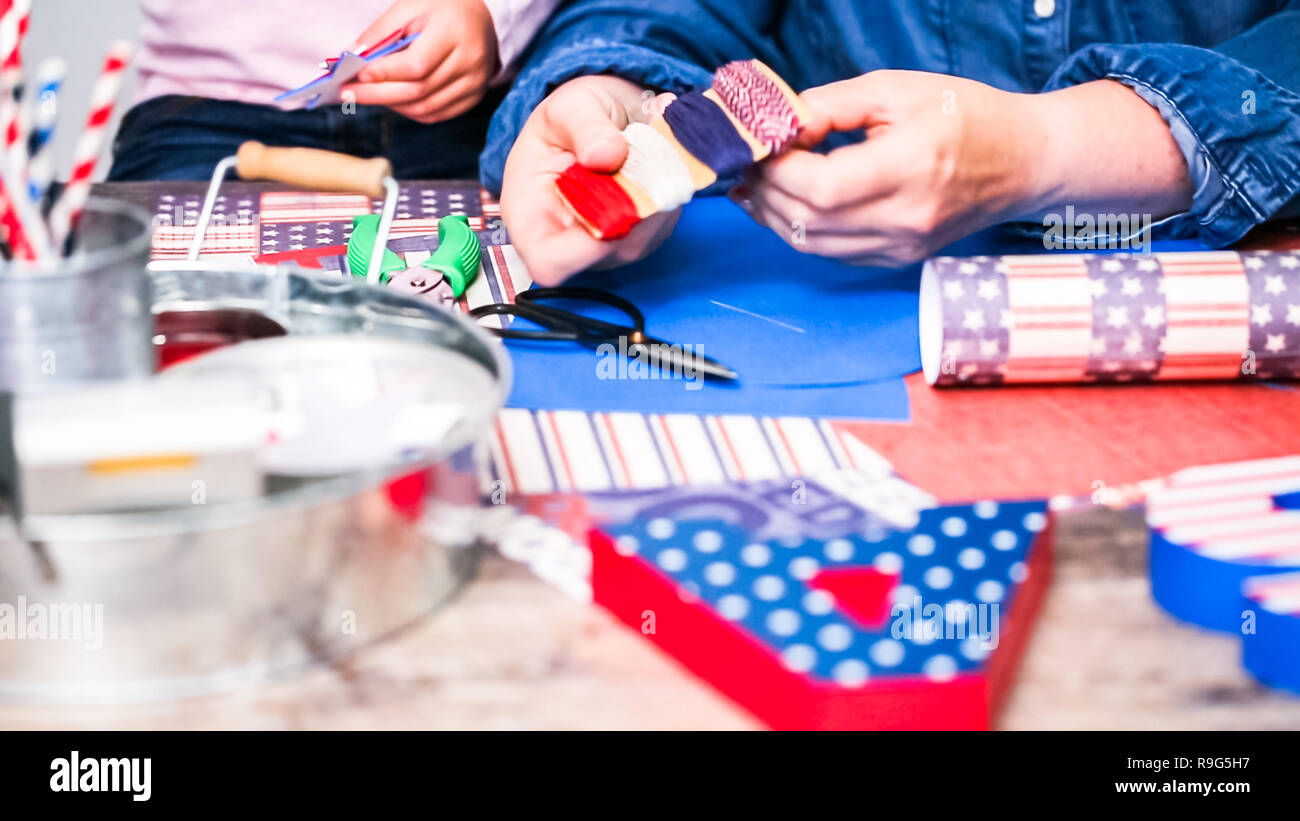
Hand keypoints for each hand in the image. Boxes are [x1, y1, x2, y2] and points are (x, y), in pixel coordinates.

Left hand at [342, 0, 497, 123]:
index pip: (417, 64)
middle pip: (419, 90)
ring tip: (368, 96)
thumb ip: (381, 33)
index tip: (357, 75)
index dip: (385, 73)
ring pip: (426, 107)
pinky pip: (436, 114)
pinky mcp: (474, 97)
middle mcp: (470, 62)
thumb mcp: (408, 8)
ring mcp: (475, 83)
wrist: (480, 17)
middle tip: (348, 94)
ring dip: (392, 105)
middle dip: (378, 95)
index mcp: (454, 32)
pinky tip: (393, 101)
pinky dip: (409, 111)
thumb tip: (352, 59)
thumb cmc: (440, 8)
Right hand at [500, 75, 680, 285]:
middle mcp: (568, 241)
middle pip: (610, 249)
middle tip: (639, 150)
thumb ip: (586, 127)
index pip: (549, 262)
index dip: (582, 248)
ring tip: (643, 147)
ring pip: (645, 235)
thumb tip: (606, 156)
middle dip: (633, 202)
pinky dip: (667, 189)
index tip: (610, 202)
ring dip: (656, 190)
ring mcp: (607, 245)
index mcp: (530, 216)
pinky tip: (653, 161)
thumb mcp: (568, 107)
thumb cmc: (569, 118)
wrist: (597, 119)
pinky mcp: (640, 238)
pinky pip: (664, 222)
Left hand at [736, 70, 1191, 266]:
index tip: (760, 144)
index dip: (777, 170)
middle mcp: (905, 219)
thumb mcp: (897, 91)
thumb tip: (777, 124)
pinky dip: (799, 229)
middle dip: (764, 192)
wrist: (1024, 162)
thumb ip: (830, 107)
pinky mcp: (897, 260)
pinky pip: (831, 252)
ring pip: (811, 245)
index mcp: (911, 170)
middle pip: (807, 222)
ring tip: (752, 185)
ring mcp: (901, 247)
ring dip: (772, 215)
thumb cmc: (966, 116)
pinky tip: (784, 204)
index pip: (820, 188)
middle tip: (743, 164)